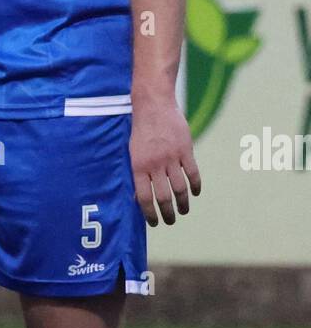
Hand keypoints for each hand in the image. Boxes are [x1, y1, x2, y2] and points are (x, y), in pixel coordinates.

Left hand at [130, 99, 200, 226]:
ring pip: (180, 188)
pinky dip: (195, 186)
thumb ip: (137, 174)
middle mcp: (155, 164)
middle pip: (163, 197)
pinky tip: (195, 193)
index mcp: (139, 166)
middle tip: (170, 221)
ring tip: (183, 211)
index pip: (144, 198)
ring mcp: (171, 157)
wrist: (153, 104)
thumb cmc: (141, 131)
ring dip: (183, 203)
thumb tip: (138, 199)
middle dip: (168, 213)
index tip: (154, 222)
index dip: (149, 214)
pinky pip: (193, 173)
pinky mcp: (185, 150)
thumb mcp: (133, 152)